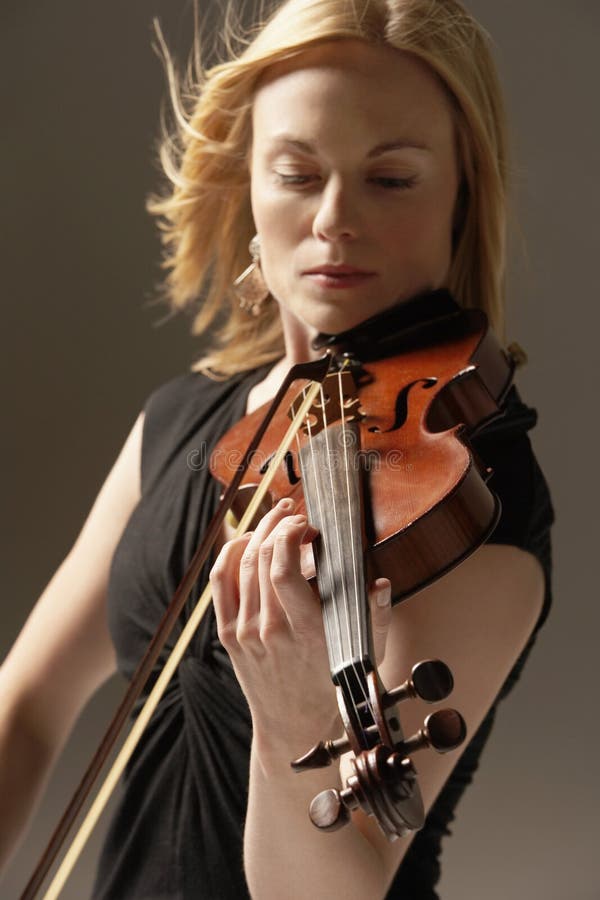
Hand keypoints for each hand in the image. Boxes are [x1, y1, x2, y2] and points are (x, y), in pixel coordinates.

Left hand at [210, 498, 391, 761]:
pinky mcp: (228, 634)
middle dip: (278, 524)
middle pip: (263, 558)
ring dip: (259, 532)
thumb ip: (377, 615)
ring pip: (241, 564)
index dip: (292, 536)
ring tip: (277, 519)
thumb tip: (380, 582)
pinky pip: (221, 581)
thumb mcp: (366, 652)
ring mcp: (244, 632)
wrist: (294, 725)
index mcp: (306, 631)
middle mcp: (270, 630)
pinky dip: (231, 553)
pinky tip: (248, 539)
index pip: (284, 571)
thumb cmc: (332, 684)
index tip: (310, 526)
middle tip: (294, 513)